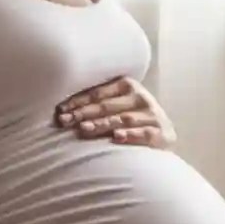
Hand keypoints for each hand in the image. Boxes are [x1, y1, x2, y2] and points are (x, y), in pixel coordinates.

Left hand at [56, 77, 176, 149]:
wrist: (163, 137)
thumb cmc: (132, 121)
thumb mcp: (116, 107)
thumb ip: (96, 106)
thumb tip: (61, 111)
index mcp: (127, 85)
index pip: (98, 93)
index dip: (77, 101)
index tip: (60, 110)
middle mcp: (140, 97)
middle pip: (107, 106)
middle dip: (84, 114)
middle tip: (66, 121)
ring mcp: (152, 115)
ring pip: (122, 119)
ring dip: (102, 124)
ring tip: (84, 129)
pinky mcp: (162, 133)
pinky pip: (145, 134)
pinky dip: (131, 135)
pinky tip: (117, 138)